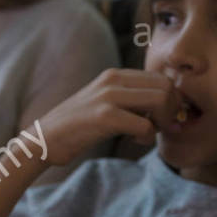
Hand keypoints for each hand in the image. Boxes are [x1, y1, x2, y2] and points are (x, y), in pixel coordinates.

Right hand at [34, 68, 182, 166]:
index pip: (161, 78)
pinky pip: (145, 125)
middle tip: (162, 128)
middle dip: (173, 110)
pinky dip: (148, 137)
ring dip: (163, 122)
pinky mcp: (104, 117)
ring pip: (161, 100)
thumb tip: (167, 108)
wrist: (44, 140)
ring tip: (150, 134)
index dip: (172, 100)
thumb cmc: (78, 128)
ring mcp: (108, 96)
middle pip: (166, 86)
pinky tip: (135, 141)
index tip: (165, 119)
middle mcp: (113, 80)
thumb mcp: (105, 104)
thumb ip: (131, 101)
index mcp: (115, 75)